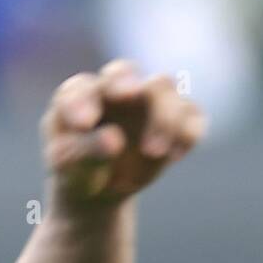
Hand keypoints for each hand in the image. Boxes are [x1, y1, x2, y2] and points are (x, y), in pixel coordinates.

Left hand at [41, 59, 205, 207]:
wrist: (98, 191)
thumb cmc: (77, 172)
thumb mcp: (71, 170)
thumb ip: (85, 152)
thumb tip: (114, 140)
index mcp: (78, 97)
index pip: (79, 90)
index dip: (82, 102)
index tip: (84, 124)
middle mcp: (112, 90)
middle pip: (122, 72)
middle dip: (125, 82)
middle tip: (130, 94)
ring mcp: (145, 101)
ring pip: (163, 86)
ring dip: (163, 115)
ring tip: (152, 151)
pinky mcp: (174, 120)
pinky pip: (191, 116)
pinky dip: (187, 132)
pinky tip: (173, 156)